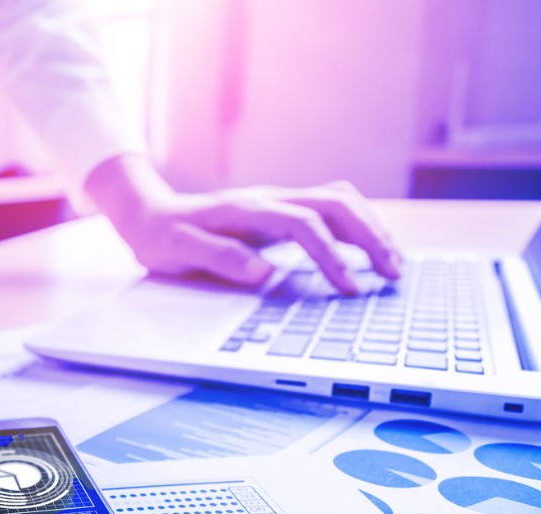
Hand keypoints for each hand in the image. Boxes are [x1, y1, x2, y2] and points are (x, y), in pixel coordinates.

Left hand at [86, 155, 400, 292]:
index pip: (304, 224)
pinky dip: (357, 228)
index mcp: (246, 210)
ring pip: (339, 202)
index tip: (348, 288)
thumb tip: (264, 272)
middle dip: (370, 237)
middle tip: (393, 274)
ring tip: (393, 265)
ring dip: (371, 229)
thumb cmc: (161, 236)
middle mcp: (269, 199)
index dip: (330, 255)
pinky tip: (368, 254)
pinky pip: (330, 211)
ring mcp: (278, 202)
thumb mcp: (178, 251)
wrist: (147, 214)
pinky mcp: (281, 212)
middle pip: (336, 203)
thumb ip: (219, 258)